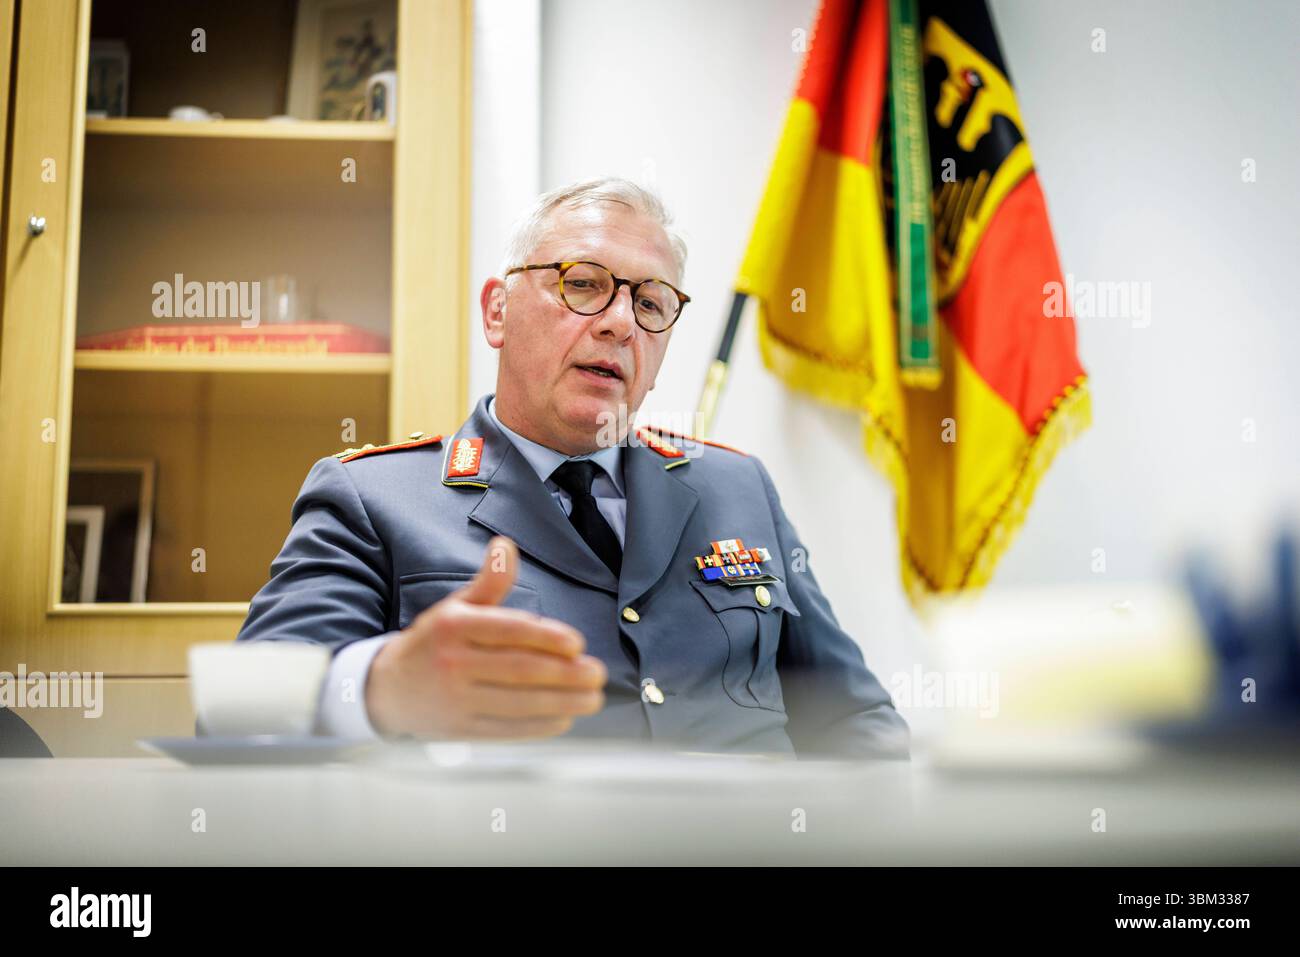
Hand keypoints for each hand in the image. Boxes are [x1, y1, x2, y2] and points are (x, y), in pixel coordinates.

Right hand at [365, 536, 606, 738]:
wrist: (386, 689)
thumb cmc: (433, 643)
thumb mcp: (455, 607)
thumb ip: (489, 582)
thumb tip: (506, 546)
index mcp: (455, 628)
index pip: (508, 631)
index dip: (546, 637)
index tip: (578, 643)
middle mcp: (454, 664)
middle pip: (519, 670)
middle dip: (565, 674)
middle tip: (597, 673)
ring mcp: (457, 700)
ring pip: (519, 703)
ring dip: (563, 702)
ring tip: (592, 697)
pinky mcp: (462, 730)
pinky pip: (508, 730)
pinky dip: (540, 726)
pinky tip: (565, 717)